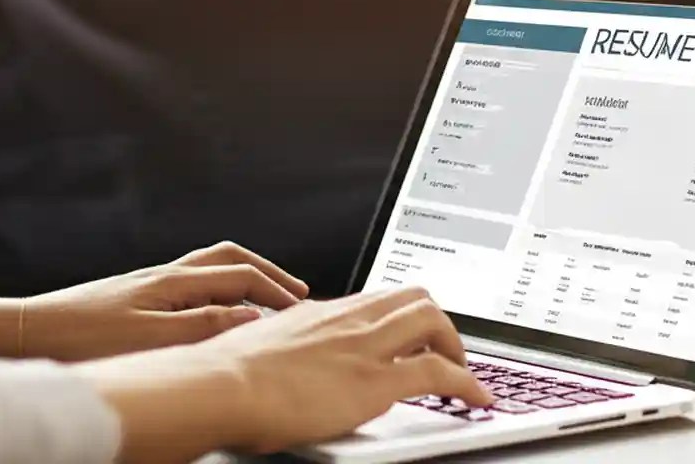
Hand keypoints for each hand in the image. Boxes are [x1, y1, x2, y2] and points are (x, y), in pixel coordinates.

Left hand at [22, 241, 308, 360]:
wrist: (30, 332)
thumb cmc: (85, 338)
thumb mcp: (153, 338)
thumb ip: (206, 324)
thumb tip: (253, 315)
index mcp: (175, 282)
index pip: (243, 278)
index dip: (278, 292)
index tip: (304, 310)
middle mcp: (166, 275)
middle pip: (231, 260)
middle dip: (269, 273)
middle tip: (297, 292)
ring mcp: (151, 284)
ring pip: (211, 268)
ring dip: (245, 278)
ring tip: (265, 297)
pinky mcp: (137, 297)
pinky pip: (194, 283)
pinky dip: (220, 290)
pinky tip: (215, 312)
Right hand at [78, 287, 491, 463]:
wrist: (220, 385)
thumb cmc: (225, 376)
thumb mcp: (259, 349)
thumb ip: (279, 349)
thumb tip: (276, 361)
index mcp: (318, 313)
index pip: (375, 300)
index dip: (400, 315)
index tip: (408, 333)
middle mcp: (347, 320)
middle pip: (412, 297)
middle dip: (436, 322)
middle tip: (444, 349)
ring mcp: (364, 346)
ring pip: (432, 320)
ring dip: (455, 346)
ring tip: (462, 373)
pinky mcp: (377, 379)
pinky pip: (439, 372)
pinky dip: (466, 383)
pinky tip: (474, 398)